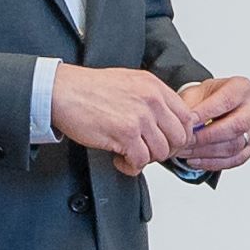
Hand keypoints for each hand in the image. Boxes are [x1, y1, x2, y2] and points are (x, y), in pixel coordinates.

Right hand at [48, 65, 191, 166]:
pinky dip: (131, 167)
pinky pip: (140, 161)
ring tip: (130, 155)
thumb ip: (151, 98)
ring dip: (146, 159)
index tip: (168, 142)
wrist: (61, 90)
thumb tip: (166, 120)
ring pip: (161, 152)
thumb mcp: (129, 82)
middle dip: (166, 151)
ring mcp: (139, 117)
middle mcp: (151, 100)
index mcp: (154, 86)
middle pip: (179, 138)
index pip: (187, 117)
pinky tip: (120, 160)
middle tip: (149, 151)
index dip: (179, 135)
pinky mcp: (124, 134)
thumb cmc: (89, 88)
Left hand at [173, 76, 249, 174]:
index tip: (188, 122)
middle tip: (186, 141)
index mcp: (242, 87)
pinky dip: (213, 163)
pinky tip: (196, 160)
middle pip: (236, 126)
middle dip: (207, 136)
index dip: (206, 113)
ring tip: (186, 152)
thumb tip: (186, 125)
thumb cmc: (205, 98)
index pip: (226, 101)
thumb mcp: (194, 93)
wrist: (211, 107)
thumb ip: (190, 107)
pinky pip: (235, 160)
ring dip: (207, 152)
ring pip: (235, 146)